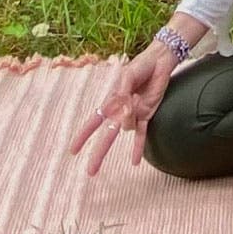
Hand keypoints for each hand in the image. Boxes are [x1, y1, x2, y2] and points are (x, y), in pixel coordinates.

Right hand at [67, 42, 173, 174]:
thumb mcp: (128, 75)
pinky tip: (134, 163)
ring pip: (126, 127)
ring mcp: (133, 115)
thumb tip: (124, 113)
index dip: (83, 136)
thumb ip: (123, 93)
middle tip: (90, 172)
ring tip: (139, 95)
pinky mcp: (146, 115)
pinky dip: (137, 148)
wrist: (159, 62)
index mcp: (110, 101)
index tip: (73, 151)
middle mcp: (119, 111)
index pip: (94, 121)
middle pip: (106, 136)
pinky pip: (141, 134)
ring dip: (130, 117)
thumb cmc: (140, 66)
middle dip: (98, 153)